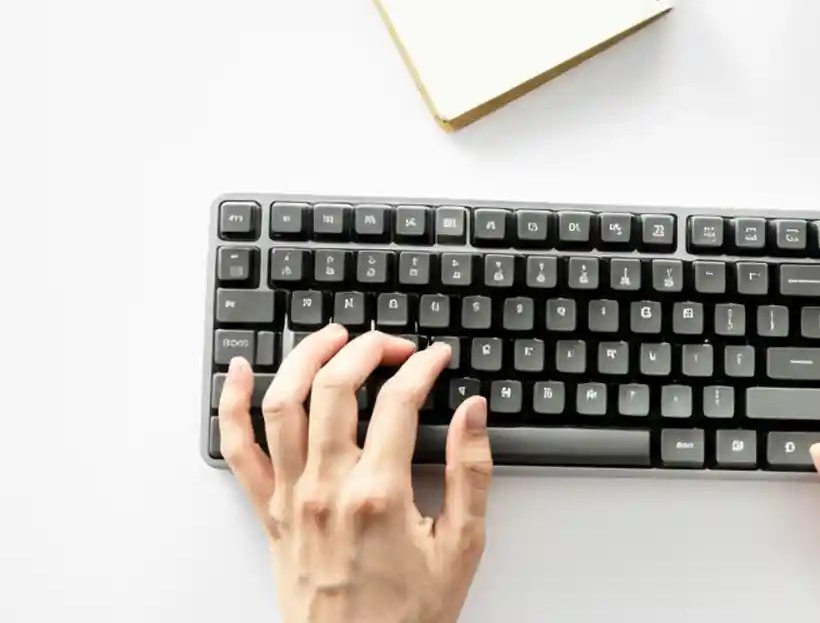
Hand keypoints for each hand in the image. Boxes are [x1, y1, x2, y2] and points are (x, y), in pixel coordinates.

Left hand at [217, 324, 491, 622]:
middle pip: (337, 387)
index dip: (424, 366)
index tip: (438, 357)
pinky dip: (233, 402)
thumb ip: (472, 473)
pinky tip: (244, 370)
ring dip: (305, 357)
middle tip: (393, 345)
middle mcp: (327, 488)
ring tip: (332, 337)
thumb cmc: (407, 615)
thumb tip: (474, 414)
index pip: (401, 401)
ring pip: (284, 403)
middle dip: (367, 348)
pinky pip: (238, 448)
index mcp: (379, 495)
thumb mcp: (461, 547)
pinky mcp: (269, 512)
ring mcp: (291, 498)